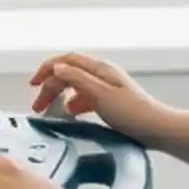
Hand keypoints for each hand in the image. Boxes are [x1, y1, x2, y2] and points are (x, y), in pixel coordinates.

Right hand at [29, 52, 175, 148]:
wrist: (156, 128)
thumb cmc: (131, 113)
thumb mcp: (100, 95)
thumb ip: (78, 80)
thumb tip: (57, 68)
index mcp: (99, 68)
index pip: (66, 60)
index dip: (46, 68)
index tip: (32, 84)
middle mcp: (102, 74)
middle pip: (68, 73)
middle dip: (50, 87)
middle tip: (37, 107)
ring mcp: (106, 86)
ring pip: (75, 86)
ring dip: (59, 96)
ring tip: (49, 112)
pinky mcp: (110, 100)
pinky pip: (85, 97)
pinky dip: (73, 104)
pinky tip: (70, 115)